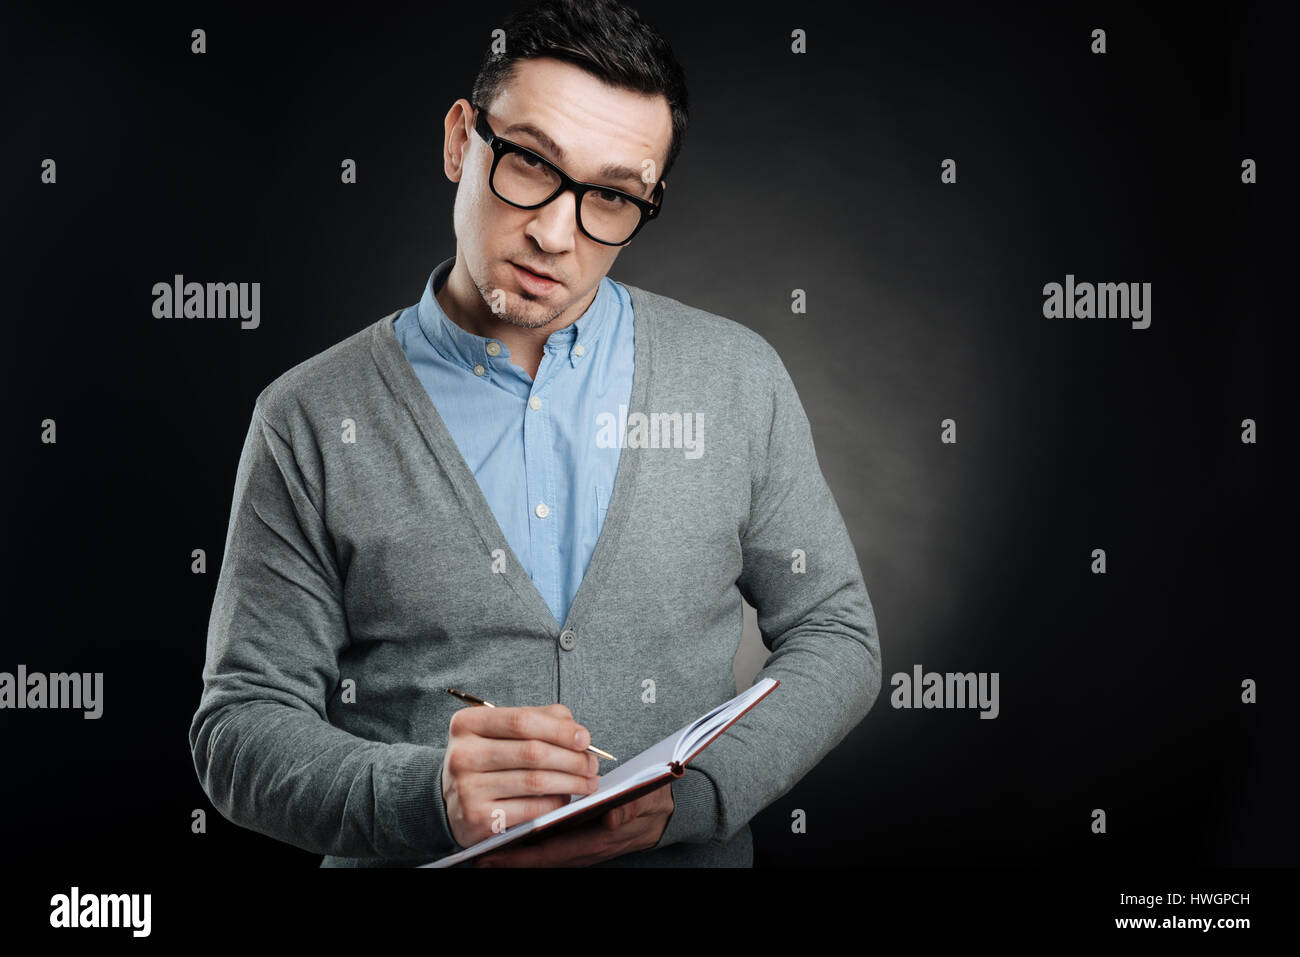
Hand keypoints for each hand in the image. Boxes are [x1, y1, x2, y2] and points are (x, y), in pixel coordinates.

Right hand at [441, 703, 599, 848]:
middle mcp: (463, 754)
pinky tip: (566, 798)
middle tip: (592, 764)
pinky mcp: (478, 818)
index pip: (522, 721)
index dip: (559, 729)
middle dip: (572, 758)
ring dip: (571, 782)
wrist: (448, 800)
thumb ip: (538, 719)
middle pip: (532, 752)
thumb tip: (576, 730)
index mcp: (468, 723)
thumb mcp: (499, 731)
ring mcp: (468, 788)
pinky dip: (555, 803)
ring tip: (588, 781)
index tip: (585, 738)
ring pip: (535, 782)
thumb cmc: (485, 759)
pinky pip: (531, 809)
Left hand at [472, 779, 674, 866]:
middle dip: (511, 859)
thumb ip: (633, 806)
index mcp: (601, 839)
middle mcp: (588, 848)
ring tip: (488, 848)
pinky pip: (552, 844)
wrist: (668, 813)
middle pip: (542, 858)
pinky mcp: (581, 839)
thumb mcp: (648, 800)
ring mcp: (583, 845)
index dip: (523, 857)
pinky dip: (532, 841)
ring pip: (544, 853)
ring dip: (518, 851)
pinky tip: (514, 833)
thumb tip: (613, 816)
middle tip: (478, 857)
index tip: (493, 856)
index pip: (554, 853)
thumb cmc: (654, 801)